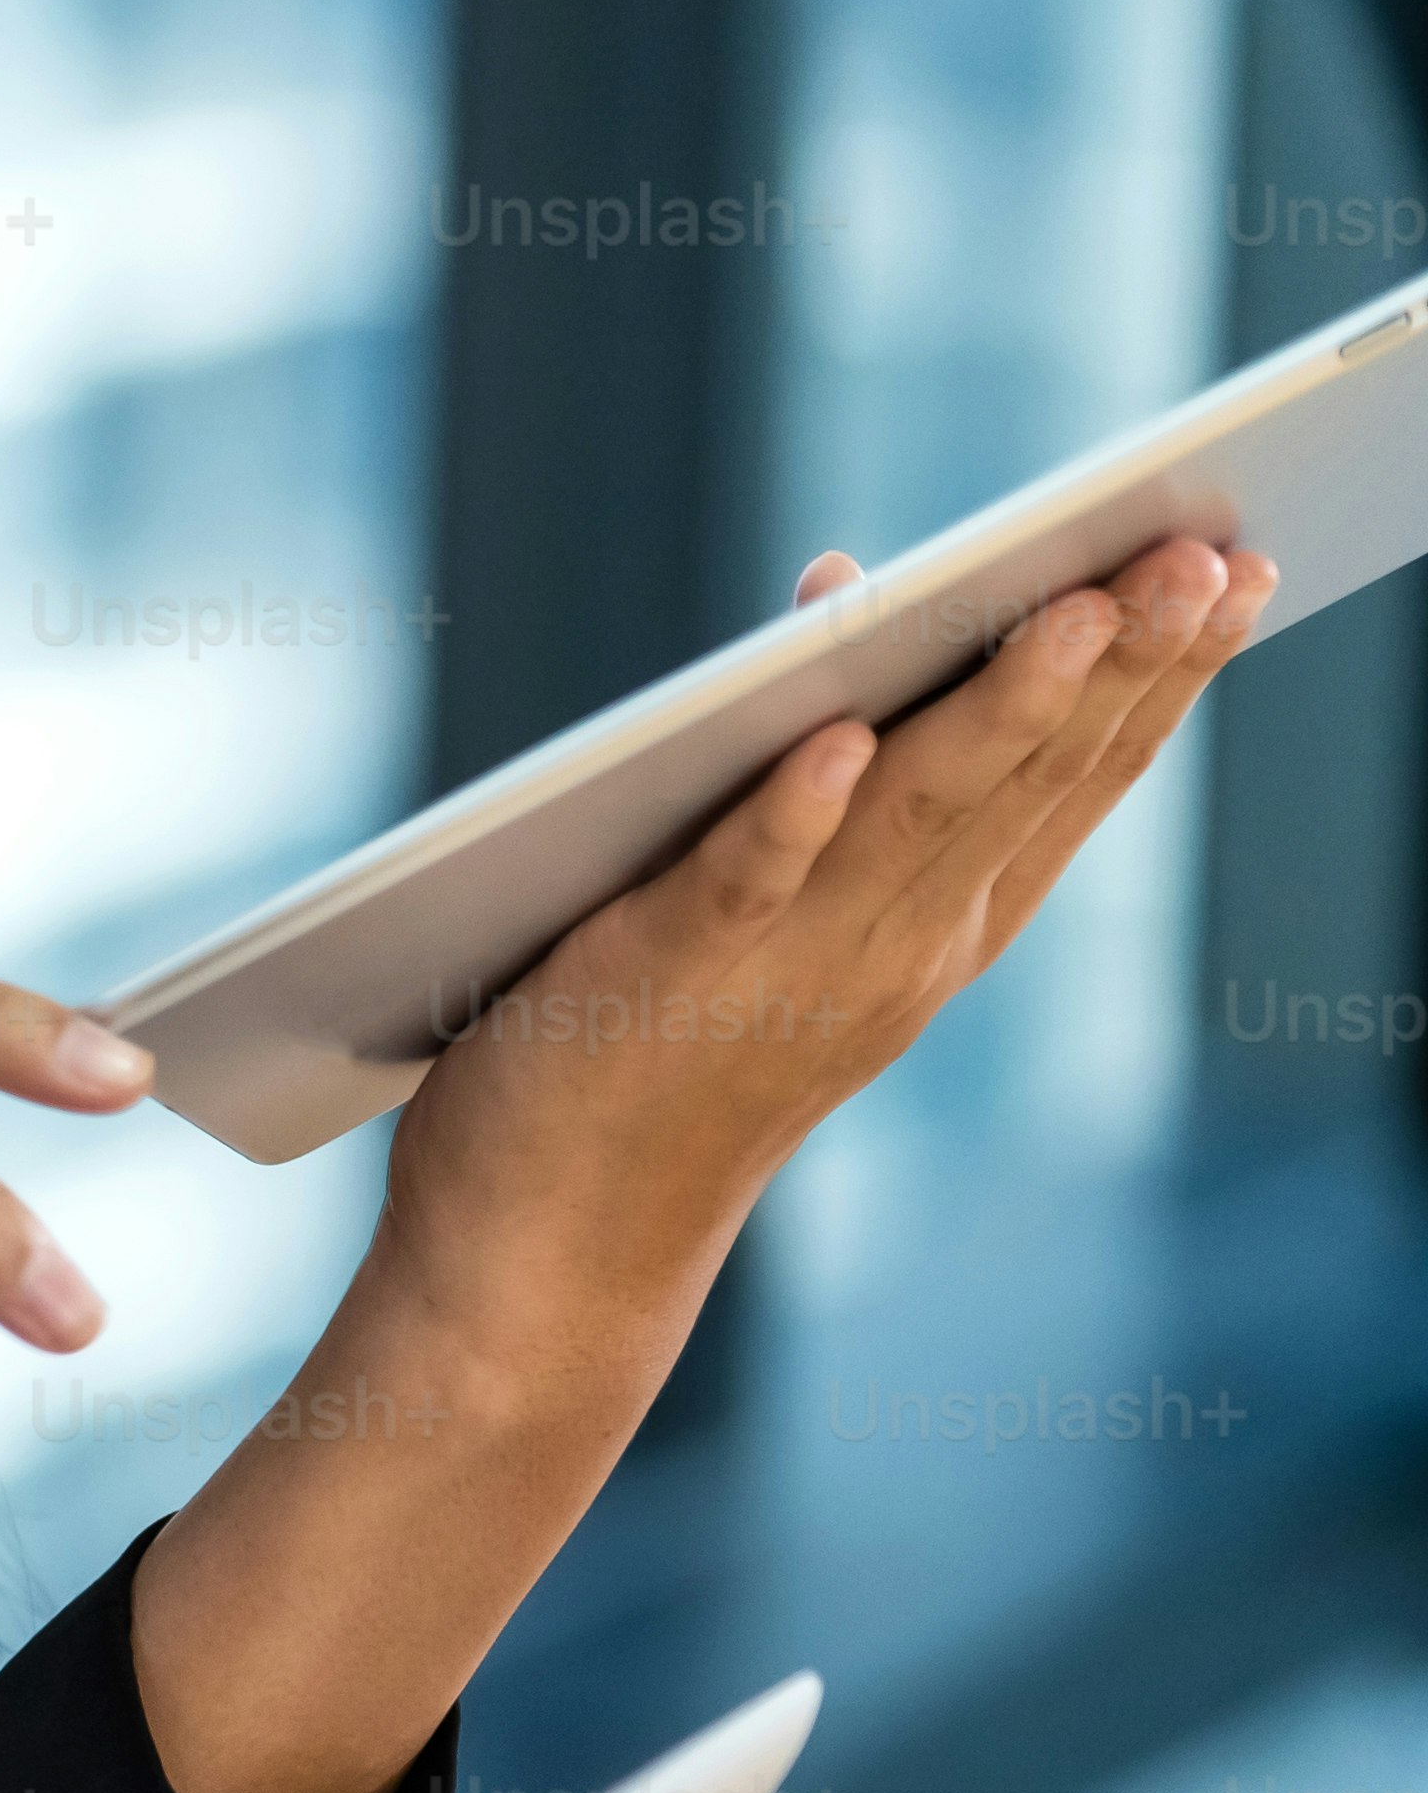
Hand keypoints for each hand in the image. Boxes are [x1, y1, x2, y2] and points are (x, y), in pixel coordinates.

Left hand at [378, 531, 1263, 1319]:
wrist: (553, 1246)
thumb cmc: (659, 1044)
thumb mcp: (779, 894)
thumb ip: (833, 756)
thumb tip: (845, 581)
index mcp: (939, 924)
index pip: (1076, 778)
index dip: (1162, 672)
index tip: (1239, 564)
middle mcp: (896, 943)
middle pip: (1026, 776)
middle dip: (1120, 657)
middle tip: (1196, 547)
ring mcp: (792, 962)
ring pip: (918, 814)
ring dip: (999, 708)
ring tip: (1073, 605)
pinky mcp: (666, 970)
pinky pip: (741, 878)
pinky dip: (793, 810)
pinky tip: (838, 735)